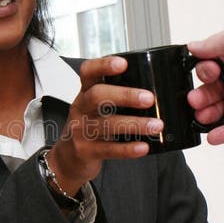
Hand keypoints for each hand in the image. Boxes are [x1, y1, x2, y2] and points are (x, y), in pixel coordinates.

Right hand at [46, 55, 162, 193]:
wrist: (67, 159)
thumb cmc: (88, 128)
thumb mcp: (94, 108)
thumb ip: (114, 98)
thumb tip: (152, 94)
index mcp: (85, 93)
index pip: (88, 72)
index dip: (103, 65)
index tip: (123, 63)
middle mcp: (81, 109)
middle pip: (98, 95)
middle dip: (125, 95)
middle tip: (149, 98)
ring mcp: (81, 130)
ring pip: (107, 124)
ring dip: (134, 124)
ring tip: (156, 126)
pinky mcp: (85, 151)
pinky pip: (108, 149)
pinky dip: (128, 149)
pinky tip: (143, 147)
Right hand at [187, 15, 223, 143]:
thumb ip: (214, 44)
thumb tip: (193, 46)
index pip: (210, 67)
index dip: (203, 73)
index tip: (205, 75)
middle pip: (214, 90)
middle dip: (201, 97)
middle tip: (194, 101)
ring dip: (210, 115)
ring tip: (200, 118)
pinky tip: (213, 136)